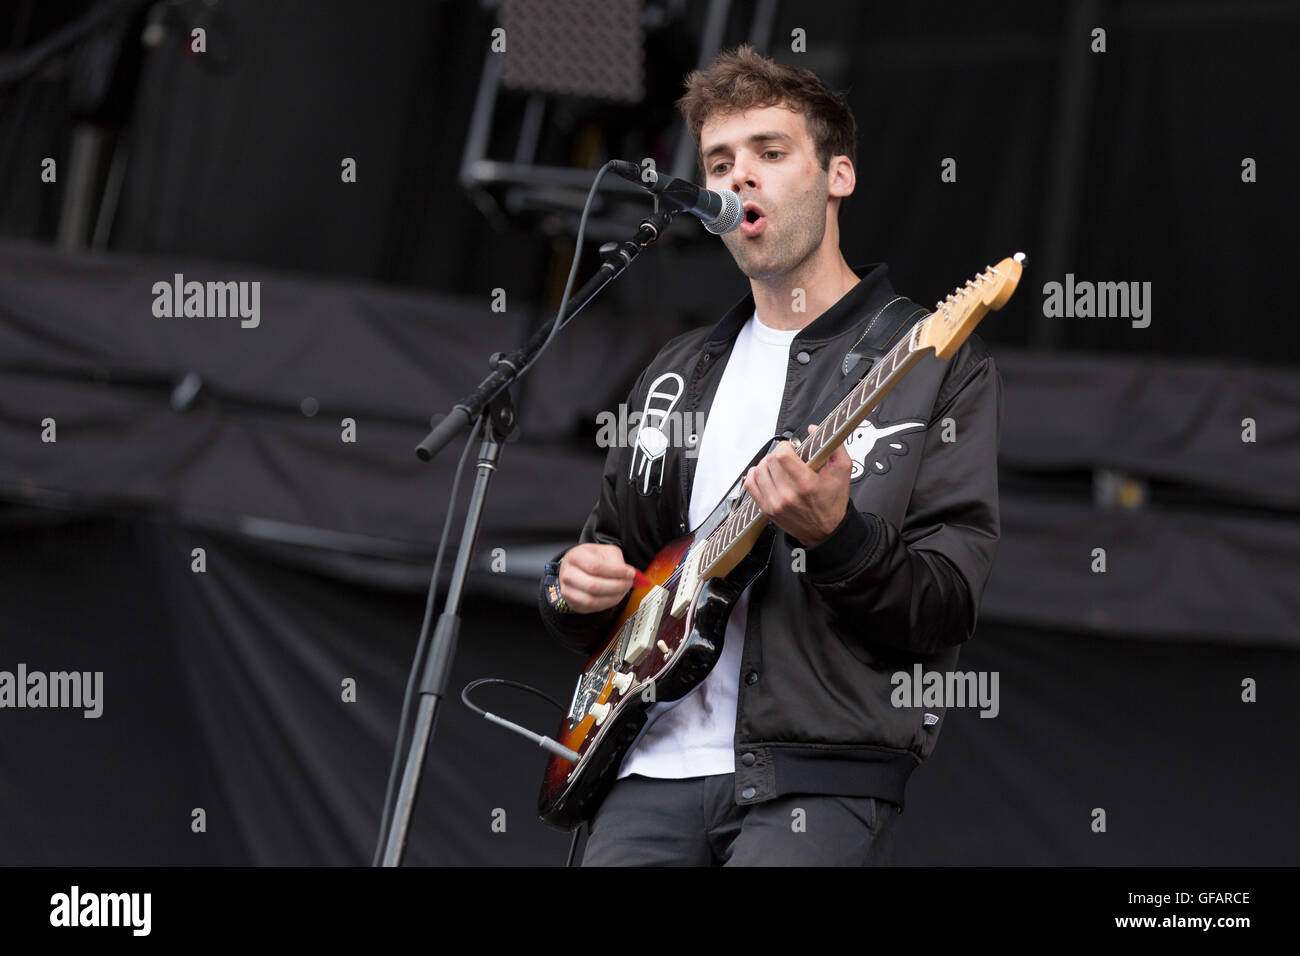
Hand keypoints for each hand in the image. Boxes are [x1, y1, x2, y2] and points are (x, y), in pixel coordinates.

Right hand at [557, 543, 636, 613]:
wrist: (576, 568)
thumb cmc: (590, 559)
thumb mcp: (604, 551)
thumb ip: (616, 560)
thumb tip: (627, 573)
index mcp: (575, 557)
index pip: (596, 567)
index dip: (616, 572)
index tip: (630, 573)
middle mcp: (568, 574)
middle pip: (593, 586)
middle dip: (617, 586)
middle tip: (629, 583)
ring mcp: (568, 591)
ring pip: (593, 600)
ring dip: (613, 597)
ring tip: (623, 590)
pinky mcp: (573, 603)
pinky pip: (593, 608)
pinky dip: (607, 604)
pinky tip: (614, 596)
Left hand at [743, 424, 850, 546]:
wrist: (825, 532)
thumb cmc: (832, 502)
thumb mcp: (842, 471)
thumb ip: (833, 445)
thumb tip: (813, 429)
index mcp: (806, 484)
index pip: (781, 454)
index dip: (786, 446)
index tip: (792, 449)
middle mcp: (787, 495)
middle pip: (769, 460)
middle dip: (778, 454)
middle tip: (788, 459)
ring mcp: (774, 503)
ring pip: (758, 470)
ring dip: (768, 464)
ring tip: (779, 467)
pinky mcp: (766, 509)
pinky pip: (750, 484)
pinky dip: (756, 475)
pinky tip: (767, 474)